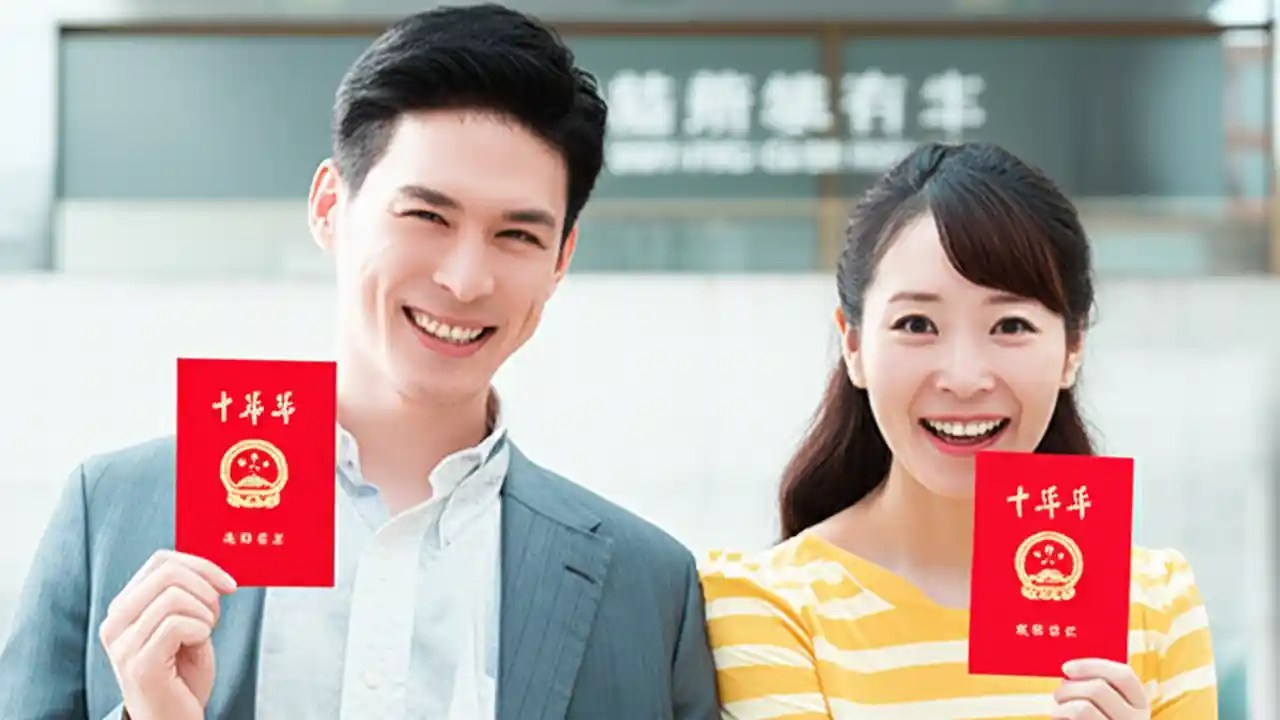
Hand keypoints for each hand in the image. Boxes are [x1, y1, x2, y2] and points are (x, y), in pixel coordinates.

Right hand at [99, 550, 236, 719]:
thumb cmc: (182, 676)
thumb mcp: (186, 625)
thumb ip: (188, 595)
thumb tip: (210, 568)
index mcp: (124, 608)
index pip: (161, 561)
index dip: (201, 565)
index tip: (228, 584)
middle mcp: (115, 623)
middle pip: (168, 572)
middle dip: (206, 588)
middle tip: (216, 614)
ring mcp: (123, 645)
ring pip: (174, 596)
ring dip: (205, 613)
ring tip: (203, 634)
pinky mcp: (140, 664)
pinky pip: (178, 625)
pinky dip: (201, 631)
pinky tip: (197, 646)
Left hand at [1052, 658, 1149, 718]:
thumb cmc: (1094, 719)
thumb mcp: (1107, 705)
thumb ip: (1098, 688)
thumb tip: (1071, 670)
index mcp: (1140, 705)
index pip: (1123, 675)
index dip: (1092, 666)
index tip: (1067, 668)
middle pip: (1097, 689)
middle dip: (1068, 687)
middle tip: (1058, 694)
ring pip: (1083, 707)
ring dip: (1063, 703)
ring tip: (1058, 709)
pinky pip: (1075, 717)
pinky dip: (1061, 714)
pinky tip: (1061, 718)